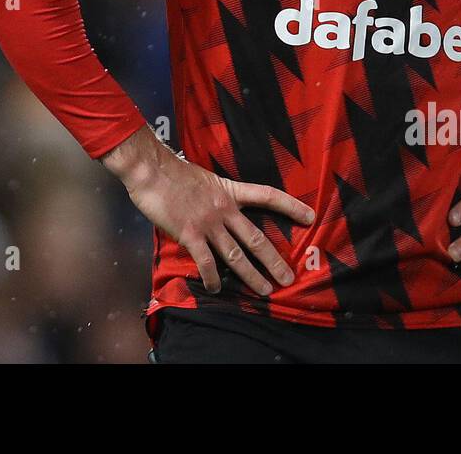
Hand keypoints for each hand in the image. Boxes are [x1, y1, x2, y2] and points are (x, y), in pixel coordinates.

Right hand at [101, 125, 314, 294]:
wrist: (151, 170)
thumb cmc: (173, 172)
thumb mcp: (204, 179)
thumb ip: (215, 196)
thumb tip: (221, 212)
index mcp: (229, 191)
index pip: (267, 196)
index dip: (290, 206)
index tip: (310, 216)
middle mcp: (224, 209)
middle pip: (255, 237)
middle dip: (274, 260)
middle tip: (288, 278)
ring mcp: (208, 223)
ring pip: (235, 254)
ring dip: (252, 275)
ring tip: (265, 291)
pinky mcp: (189, 234)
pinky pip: (206, 262)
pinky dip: (212, 278)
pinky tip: (216, 288)